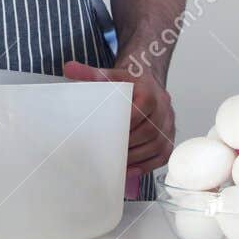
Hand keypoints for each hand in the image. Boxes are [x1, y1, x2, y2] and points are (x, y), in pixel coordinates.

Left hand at [63, 59, 176, 185]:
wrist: (147, 80)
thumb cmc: (127, 81)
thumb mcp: (109, 74)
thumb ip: (90, 73)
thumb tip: (68, 69)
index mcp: (149, 90)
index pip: (143, 108)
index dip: (128, 123)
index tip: (110, 134)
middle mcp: (163, 106)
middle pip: (150, 130)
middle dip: (130, 145)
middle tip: (109, 153)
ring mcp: (168, 122)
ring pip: (158, 145)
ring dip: (137, 157)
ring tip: (118, 164)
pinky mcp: (169, 135)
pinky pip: (163, 154)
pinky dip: (148, 165)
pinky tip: (131, 170)